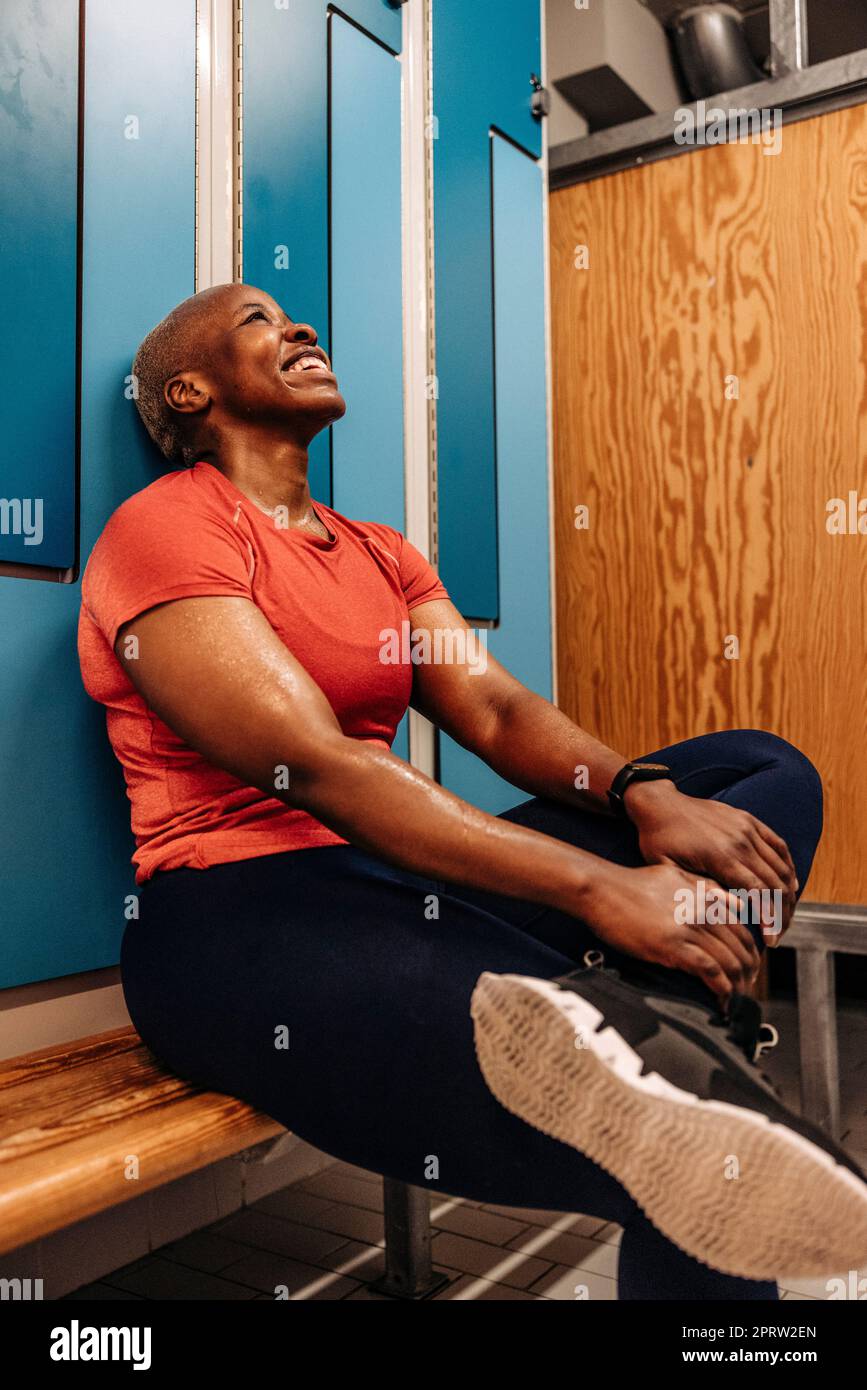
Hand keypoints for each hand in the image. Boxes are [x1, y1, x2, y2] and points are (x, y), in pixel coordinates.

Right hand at [575, 860, 761, 1005]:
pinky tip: (722, 1002)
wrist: (601, 888)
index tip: (747, 970)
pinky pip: (710, 971)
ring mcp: (691, 927)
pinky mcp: (674, 945)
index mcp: (708, 894)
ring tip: (734, 1002)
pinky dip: (722, 990)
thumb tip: (729, 902)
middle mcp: (705, 909)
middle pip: (742, 949)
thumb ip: (704, 887)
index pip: (743, 930)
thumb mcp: (674, 876)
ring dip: (737, 987)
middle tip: (744, 992)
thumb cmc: (630, 884)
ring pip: (730, 962)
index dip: (750, 954)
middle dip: (748, 975)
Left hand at [624, 781, 797, 945]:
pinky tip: (791, 887)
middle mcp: (740, 841)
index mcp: (721, 856)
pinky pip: (779, 846)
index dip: (770, 920)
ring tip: (783, 918)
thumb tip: (731, 913)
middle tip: (777, 936)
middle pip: (775, 883)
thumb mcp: (669, 869)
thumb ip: (699, 890)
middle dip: (781, 914)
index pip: (758, 893)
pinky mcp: (749, 821)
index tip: (771, 942)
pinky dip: (789, 868)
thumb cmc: (659, 840)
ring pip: (781, 867)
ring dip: (788, 896)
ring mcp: (747, 828)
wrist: (659, 803)